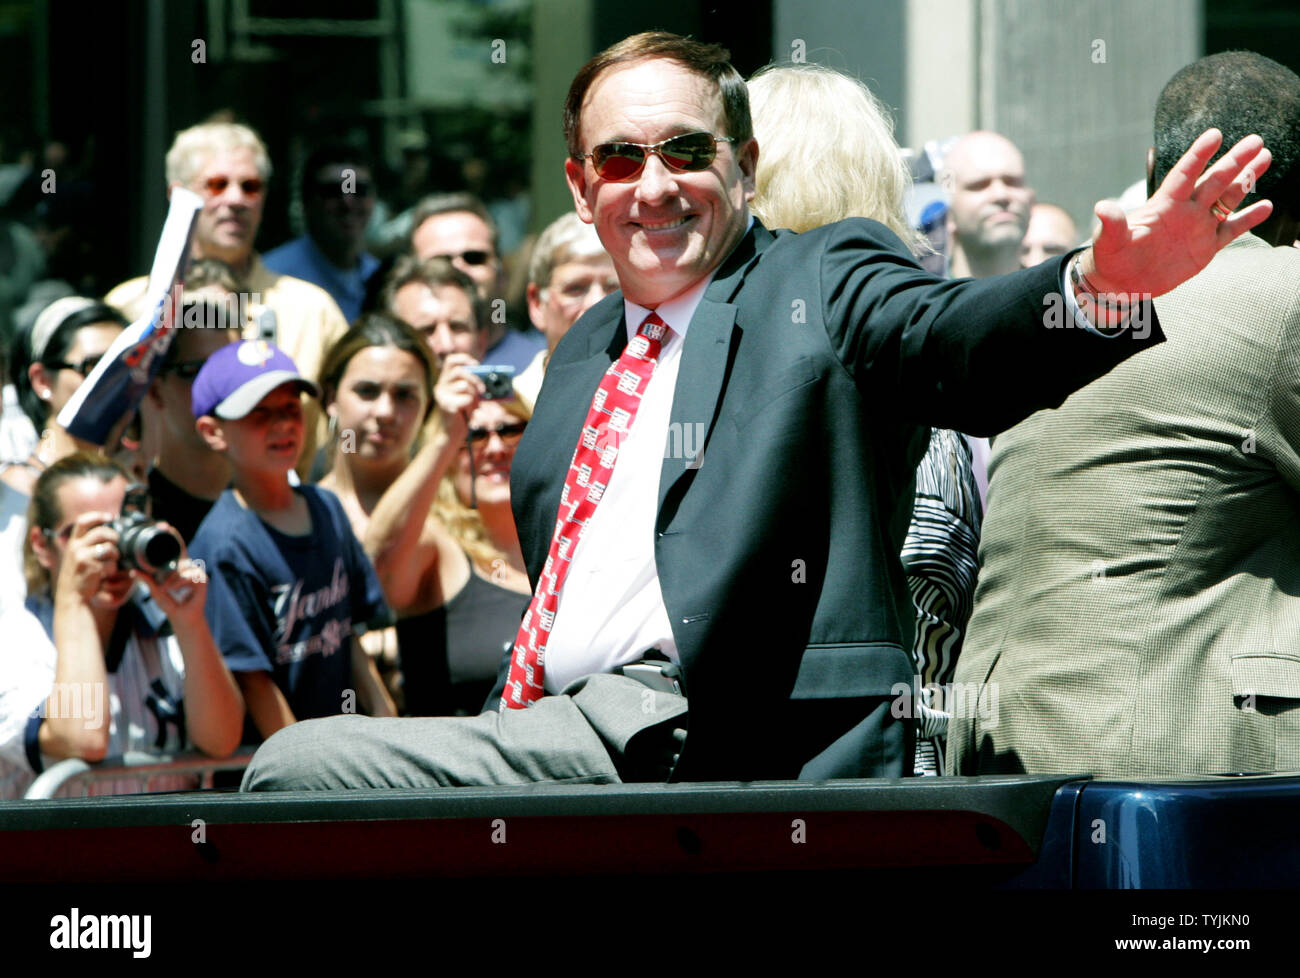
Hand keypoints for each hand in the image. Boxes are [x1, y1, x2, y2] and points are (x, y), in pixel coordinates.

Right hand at [56, 512, 121, 603]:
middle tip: (116, 542)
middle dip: (113, 536)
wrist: (71, 596)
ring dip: (115, 554)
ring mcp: (82, 557)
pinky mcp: (91, 568)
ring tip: (111, 561)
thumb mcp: (77, 556)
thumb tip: (109, 532)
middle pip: (101, 532)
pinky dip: (112, 569)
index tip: (111, 517)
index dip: (98, 516)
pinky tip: (106, 574)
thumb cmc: (78, 575)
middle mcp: (75, 548)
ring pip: (108, 548)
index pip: (83, 521)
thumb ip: (87, 543)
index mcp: (73, 542)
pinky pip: (110, 563)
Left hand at [134, 526, 206, 625]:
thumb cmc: (171, 604)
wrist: (183, 617)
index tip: (165, 526)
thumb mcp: (156, 591)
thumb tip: (134, 571)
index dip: (172, 536)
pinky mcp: (202, 579)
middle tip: (165, 533)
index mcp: (177, 567)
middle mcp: (188, 567)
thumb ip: (147, 581)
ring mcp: (196, 572)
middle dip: (174, 541)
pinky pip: (188, 576)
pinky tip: (174, 590)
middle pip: (181, 551)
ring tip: (165, 588)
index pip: (176, 547)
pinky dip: (179, 583)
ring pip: (182, 567)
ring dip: (172, 578)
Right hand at [434, 352, 485, 441]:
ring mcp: (441, 395)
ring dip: (473, 396)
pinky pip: (465, 398)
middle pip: (459, 371)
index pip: (450, 361)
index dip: (464, 359)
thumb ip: (473, 383)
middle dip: (475, 379)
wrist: (454, 433)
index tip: (476, 364)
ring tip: (472, 406)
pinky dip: (471, 406)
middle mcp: (440, 386)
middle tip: (483, 389)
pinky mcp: (445, 405)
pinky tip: (467, 412)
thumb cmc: (463, 413)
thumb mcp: (470, 394)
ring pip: (464, 385)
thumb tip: (484, 373)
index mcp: (445, 381)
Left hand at [1086, 128, 1272, 296]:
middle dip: (1234, 161)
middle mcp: (1185, 210)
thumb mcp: (1109, 241)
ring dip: (1246, 180)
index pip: (1184, 174)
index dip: (1198, 155)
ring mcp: (1198, 227)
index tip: (1215, 134)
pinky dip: (1248, 219)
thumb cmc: (1112, 256)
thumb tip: (1102, 207)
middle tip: (1256, 141)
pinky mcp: (1206, 247)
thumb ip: (1111, 224)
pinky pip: (1231, 229)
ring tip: (1265, 158)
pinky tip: (1267, 206)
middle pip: (1214, 181)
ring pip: (1227, 198)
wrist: (1121, 282)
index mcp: (1163, 204)